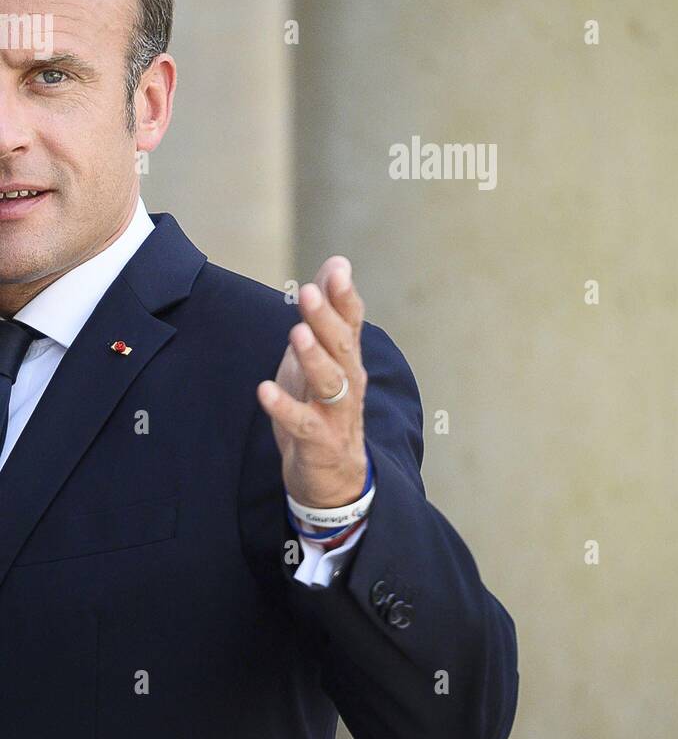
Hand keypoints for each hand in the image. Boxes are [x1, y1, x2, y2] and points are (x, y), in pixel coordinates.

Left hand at [257, 256, 367, 509]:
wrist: (335, 477)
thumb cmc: (324, 406)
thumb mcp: (324, 355)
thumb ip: (328, 310)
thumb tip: (338, 262)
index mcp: (347, 357)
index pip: (351, 321)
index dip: (345, 296)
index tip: (337, 269)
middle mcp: (349, 381)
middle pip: (341, 346)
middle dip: (325, 318)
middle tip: (308, 293)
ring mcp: (336, 412)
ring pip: (329, 382)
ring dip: (313, 358)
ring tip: (296, 334)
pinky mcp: (319, 441)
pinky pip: (302, 423)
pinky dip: (284, 407)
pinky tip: (264, 391)